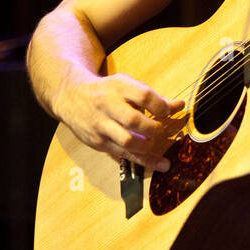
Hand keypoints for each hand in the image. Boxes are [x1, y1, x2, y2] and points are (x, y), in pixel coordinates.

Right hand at [54, 71, 184, 173]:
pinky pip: (121, 154)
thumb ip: (152, 97)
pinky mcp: (97, 142)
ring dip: (147, 147)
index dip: (161, 106)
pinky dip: (142, 160)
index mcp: (118, 86)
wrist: (70, 96)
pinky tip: (157, 164)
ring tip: (157, 147)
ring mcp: (100, 125)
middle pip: (134, 120)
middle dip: (153, 128)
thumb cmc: (106, 90)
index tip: (169, 111)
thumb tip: (179, 106)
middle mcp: (107, 105)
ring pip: (126, 141)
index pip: (143, 95)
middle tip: (161, 130)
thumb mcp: (126, 85)